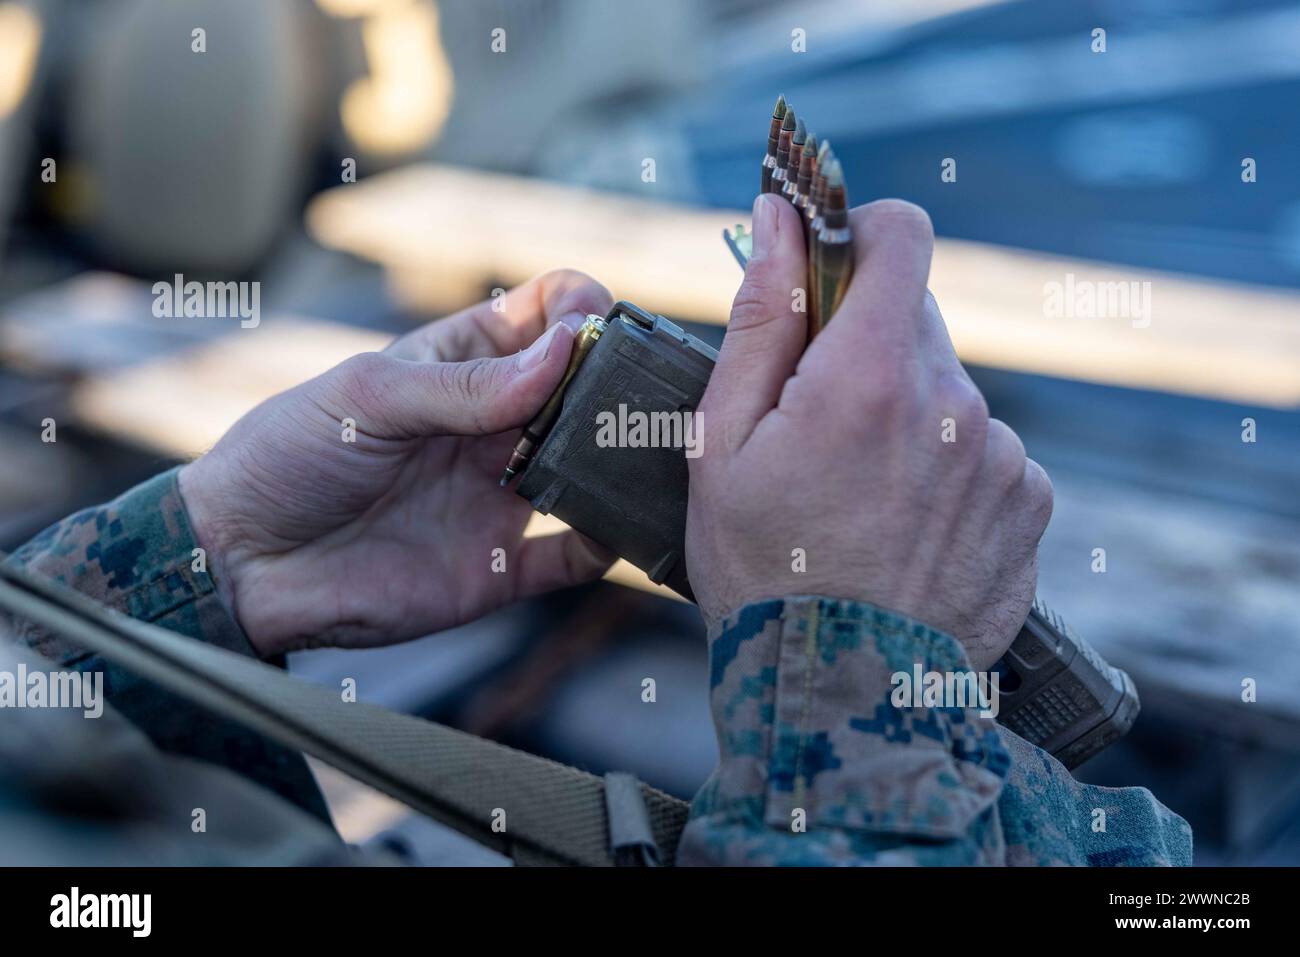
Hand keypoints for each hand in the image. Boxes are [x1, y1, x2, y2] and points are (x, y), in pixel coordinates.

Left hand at [179, 270, 615, 656]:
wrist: (238, 564)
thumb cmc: (285, 458)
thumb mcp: (368, 396)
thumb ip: (466, 382)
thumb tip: (562, 352)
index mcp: (460, 364)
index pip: (542, 315)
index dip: (578, 309)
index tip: (592, 327)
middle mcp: (490, 427)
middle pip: (580, 390)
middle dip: (613, 383)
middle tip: (630, 394)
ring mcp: (498, 496)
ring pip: (585, 469)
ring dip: (616, 459)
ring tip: (634, 452)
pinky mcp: (497, 567)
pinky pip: (569, 557)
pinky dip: (603, 543)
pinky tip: (616, 528)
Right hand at [686, 195, 1052, 668]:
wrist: (843, 701)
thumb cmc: (764, 574)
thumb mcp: (724, 443)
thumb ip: (760, 317)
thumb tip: (777, 219)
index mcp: (871, 376)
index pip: (902, 235)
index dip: (860, 236)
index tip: (829, 269)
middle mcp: (955, 404)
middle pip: (916, 320)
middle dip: (864, 348)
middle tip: (816, 423)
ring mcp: (1001, 457)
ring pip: (948, 392)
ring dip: (906, 417)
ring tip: (857, 500)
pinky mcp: (1029, 504)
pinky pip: (984, 452)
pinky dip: (945, 470)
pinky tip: (902, 529)